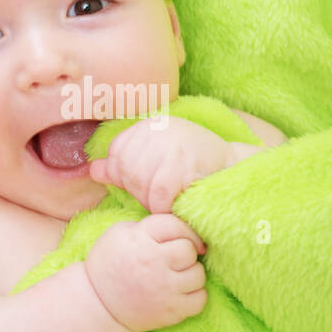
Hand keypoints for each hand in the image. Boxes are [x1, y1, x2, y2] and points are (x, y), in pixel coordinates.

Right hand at [84, 214, 207, 331]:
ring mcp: (164, 290)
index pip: (176, 225)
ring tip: (175, 276)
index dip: (183, 230)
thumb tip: (183, 225)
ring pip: (198, 274)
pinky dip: (194, 295)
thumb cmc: (110, 264)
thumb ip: (150, 225)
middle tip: (173, 259)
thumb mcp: (120, 233)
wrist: (99, 305)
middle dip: (185, 252)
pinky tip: (180, 292)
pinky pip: (201, 299)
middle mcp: (154, 263)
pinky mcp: (172, 312)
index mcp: (140, 240)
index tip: (182, 238)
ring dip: (190, 274)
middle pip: (189, 250)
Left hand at [88, 116, 232, 213]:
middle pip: (127, 170)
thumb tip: (94, 170)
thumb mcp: (160, 156)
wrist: (238, 170)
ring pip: (140, 184)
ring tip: (169, 200)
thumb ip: (126, 163)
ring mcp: (170, 145)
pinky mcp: (181, 166)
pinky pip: (157, 195)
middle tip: (161, 196)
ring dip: (152, 201)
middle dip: (140, 190)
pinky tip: (174, 206)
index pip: (118, 151)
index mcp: (152, 124)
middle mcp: (159, 130)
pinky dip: (162, 207)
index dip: (126, 175)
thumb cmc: (197, 165)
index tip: (147, 184)